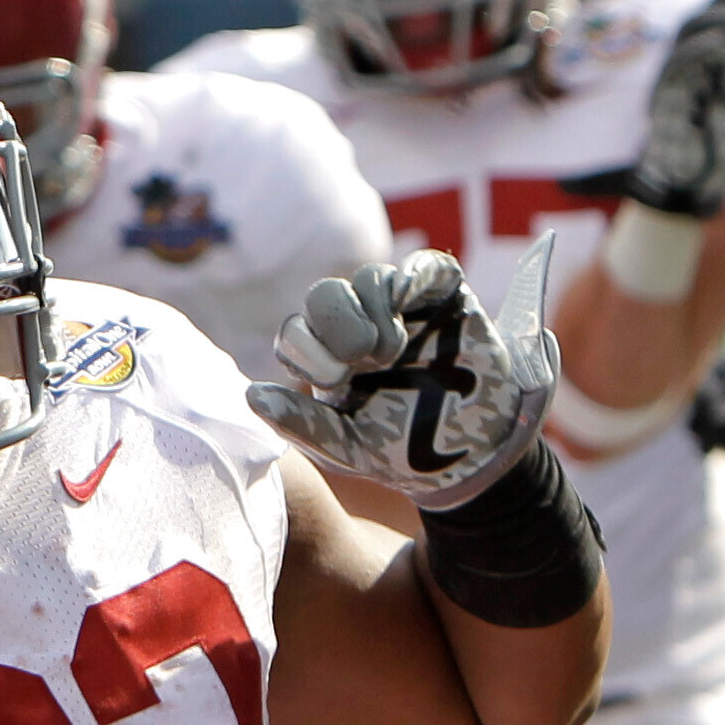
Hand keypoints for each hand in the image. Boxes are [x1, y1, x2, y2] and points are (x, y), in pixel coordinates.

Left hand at [250, 244, 559, 505]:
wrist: (473, 457)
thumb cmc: (404, 454)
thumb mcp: (348, 449)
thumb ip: (303, 424)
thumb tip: (250, 395)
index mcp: (328, 364)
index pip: (295, 333)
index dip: (308, 348)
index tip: (338, 380)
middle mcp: (359, 331)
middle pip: (325, 294)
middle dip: (336, 321)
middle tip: (362, 358)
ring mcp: (403, 313)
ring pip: (371, 277)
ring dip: (374, 308)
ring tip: (393, 350)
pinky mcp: (445, 302)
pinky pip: (426, 267)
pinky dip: (416, 275)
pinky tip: (412, 298)